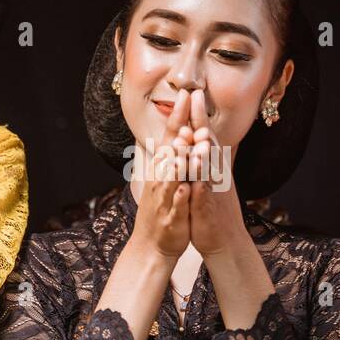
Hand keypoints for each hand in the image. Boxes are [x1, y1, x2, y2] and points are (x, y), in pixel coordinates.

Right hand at [130, 88, 192, 260]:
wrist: (153, 244)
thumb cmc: (162, 209)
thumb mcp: (166, 180)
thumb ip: (171, 157)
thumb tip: (176, 133)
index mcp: (163, 169)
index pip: (170, 137)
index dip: (178, 116)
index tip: (186, 94)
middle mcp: (161, 179)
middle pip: (169, 149)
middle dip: (178, 127)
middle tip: (186, 105)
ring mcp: (164, 197)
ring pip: (171, 175)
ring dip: (178, 158)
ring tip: (186, 141)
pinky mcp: (171, 217)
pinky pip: (175, 204)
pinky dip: (180, 195)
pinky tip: (185, 186)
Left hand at [184, 89, 248, 258]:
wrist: (226, 241)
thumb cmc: (215, 210)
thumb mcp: (211, 181)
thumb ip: (207, 161)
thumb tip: (204, 140)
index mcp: (214, 168)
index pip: (206, 137)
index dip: (200, 115)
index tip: (194, 93)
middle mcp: (216, 176)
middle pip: (209, 145)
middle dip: (202, 122)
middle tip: (196, 98)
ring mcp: (213, 192)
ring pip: (208, 169)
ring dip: (202, 151)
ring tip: (195, 132)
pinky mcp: (208, 211)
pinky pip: (204, 198)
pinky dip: (201, 188)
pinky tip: (196, 180)